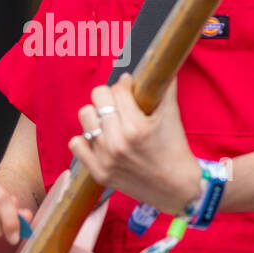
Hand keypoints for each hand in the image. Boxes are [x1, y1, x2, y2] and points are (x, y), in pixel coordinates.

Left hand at [67, 72, 202, 215]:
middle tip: (120, 105)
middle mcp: (118, 143)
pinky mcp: (99, 173)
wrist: (178, 189)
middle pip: (97, 98)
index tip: (130, 89)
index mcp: (136, 127)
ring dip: (97, 115)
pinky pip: (76, 143)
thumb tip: (159, 63)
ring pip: (85, 117)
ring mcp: (106, 159)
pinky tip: (101, 138)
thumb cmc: (176, 149)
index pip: (117, 89)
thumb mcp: (172, 115)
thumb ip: (164, 86)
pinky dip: (86, 138)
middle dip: (110, 97)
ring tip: (110, 121)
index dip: (125, 85)